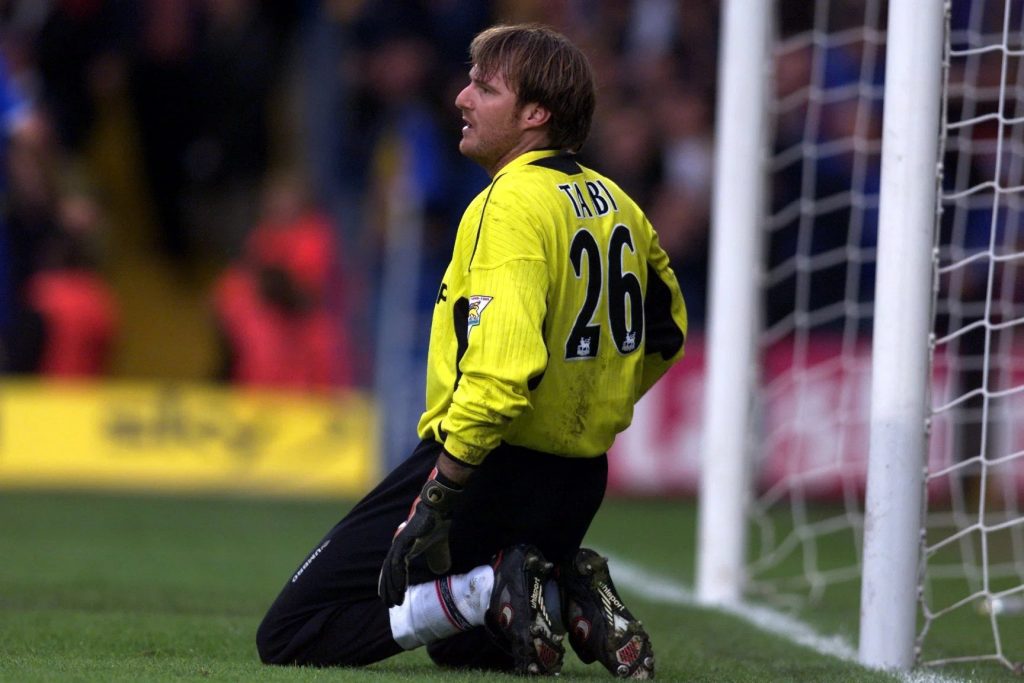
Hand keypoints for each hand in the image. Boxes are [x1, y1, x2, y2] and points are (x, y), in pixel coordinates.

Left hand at [379, 469, 462, 606]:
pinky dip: (398, 576)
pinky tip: (400, 587)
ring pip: (391, 570)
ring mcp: (399, 543)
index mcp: (403, 547)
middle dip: (389, 589)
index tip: (393, 597)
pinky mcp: (404, 542)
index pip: (393, 569)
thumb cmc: (437, 525)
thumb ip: (437, 558)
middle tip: (391, 604)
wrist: (439, 510)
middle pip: (389, 572)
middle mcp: (398, 546)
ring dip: (392, 586)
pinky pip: (397, 563)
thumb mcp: (438, 546)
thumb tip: (440, 570)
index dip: (391, 583)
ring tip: (394, 601)